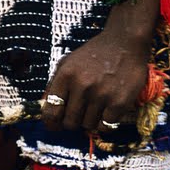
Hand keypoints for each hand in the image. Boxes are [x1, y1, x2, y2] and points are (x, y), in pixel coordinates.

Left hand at [41, 0, 161, 135]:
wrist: (125, 42)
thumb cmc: (94, 54)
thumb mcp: (68, 62)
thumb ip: (54, 84)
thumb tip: (44, 107)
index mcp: (66, 75)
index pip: (51, 111)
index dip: (51, 123)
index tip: (54, 125)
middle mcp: (82, 86)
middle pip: (70, 123)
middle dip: (73, 122)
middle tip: (80, 114)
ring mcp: (102, 95)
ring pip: (88, 126)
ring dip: (90, 121)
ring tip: (96, 107)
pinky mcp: (120, 102)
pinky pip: (106, 127)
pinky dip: (105, 123)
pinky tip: (107, 112)